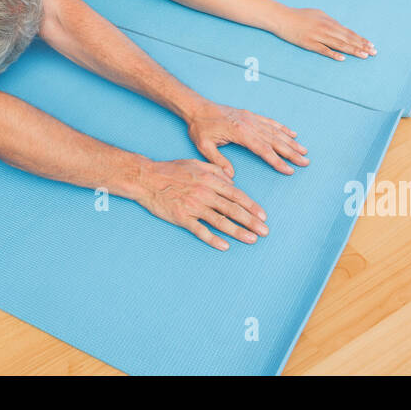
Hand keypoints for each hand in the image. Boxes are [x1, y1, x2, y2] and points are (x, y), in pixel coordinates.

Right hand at [135, 158, 268, 250]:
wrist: (146, 178)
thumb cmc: (170, 170)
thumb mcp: (195, 163)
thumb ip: (215, 170)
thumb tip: (232, 179)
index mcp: (209, 180)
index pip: (236, 194)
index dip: (251, 206)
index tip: (263, 216)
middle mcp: (204, 193)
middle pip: (232, 209)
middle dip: (251, 221)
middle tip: (265, 231)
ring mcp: (193, 206)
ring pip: (220, 221)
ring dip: (238, 232)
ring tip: (251, 239)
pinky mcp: (181, 217)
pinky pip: (200, 230)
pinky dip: (213, 239)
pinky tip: (225, 246)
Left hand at [186, 100, 307, 176]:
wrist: (197, 107)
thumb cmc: (200, 127)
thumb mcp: (204, 146)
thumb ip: (218, 161)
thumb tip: (231, 176)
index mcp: (240, 133)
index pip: (263, 150)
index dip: (277, 161)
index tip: (289, 170)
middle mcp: (249, 124)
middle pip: (275, 141)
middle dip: (291, 153)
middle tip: (305, 162)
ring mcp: (251, 118)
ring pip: (275, 132)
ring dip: (291, 142)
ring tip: (304, 151)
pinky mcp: (250, 115)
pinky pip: (270, 122)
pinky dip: (282, 128)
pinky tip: (292, 133)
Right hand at [275, 6, 375, 60]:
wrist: (282, 18)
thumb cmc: (300, 15)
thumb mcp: (318, 14)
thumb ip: (330, 22)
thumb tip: (340, 28)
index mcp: (329, 22)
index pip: (349, 32)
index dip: (361, 39)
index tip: (371, 45)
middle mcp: (326, 28)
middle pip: (347, 39)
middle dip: (361, 46)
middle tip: (373, 52)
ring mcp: (317, 36)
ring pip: (339, 45)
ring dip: (352, 50)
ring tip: (364, 56)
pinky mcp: (308, 43)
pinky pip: (323, 50)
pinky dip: (333, 54)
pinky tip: (342, 58)